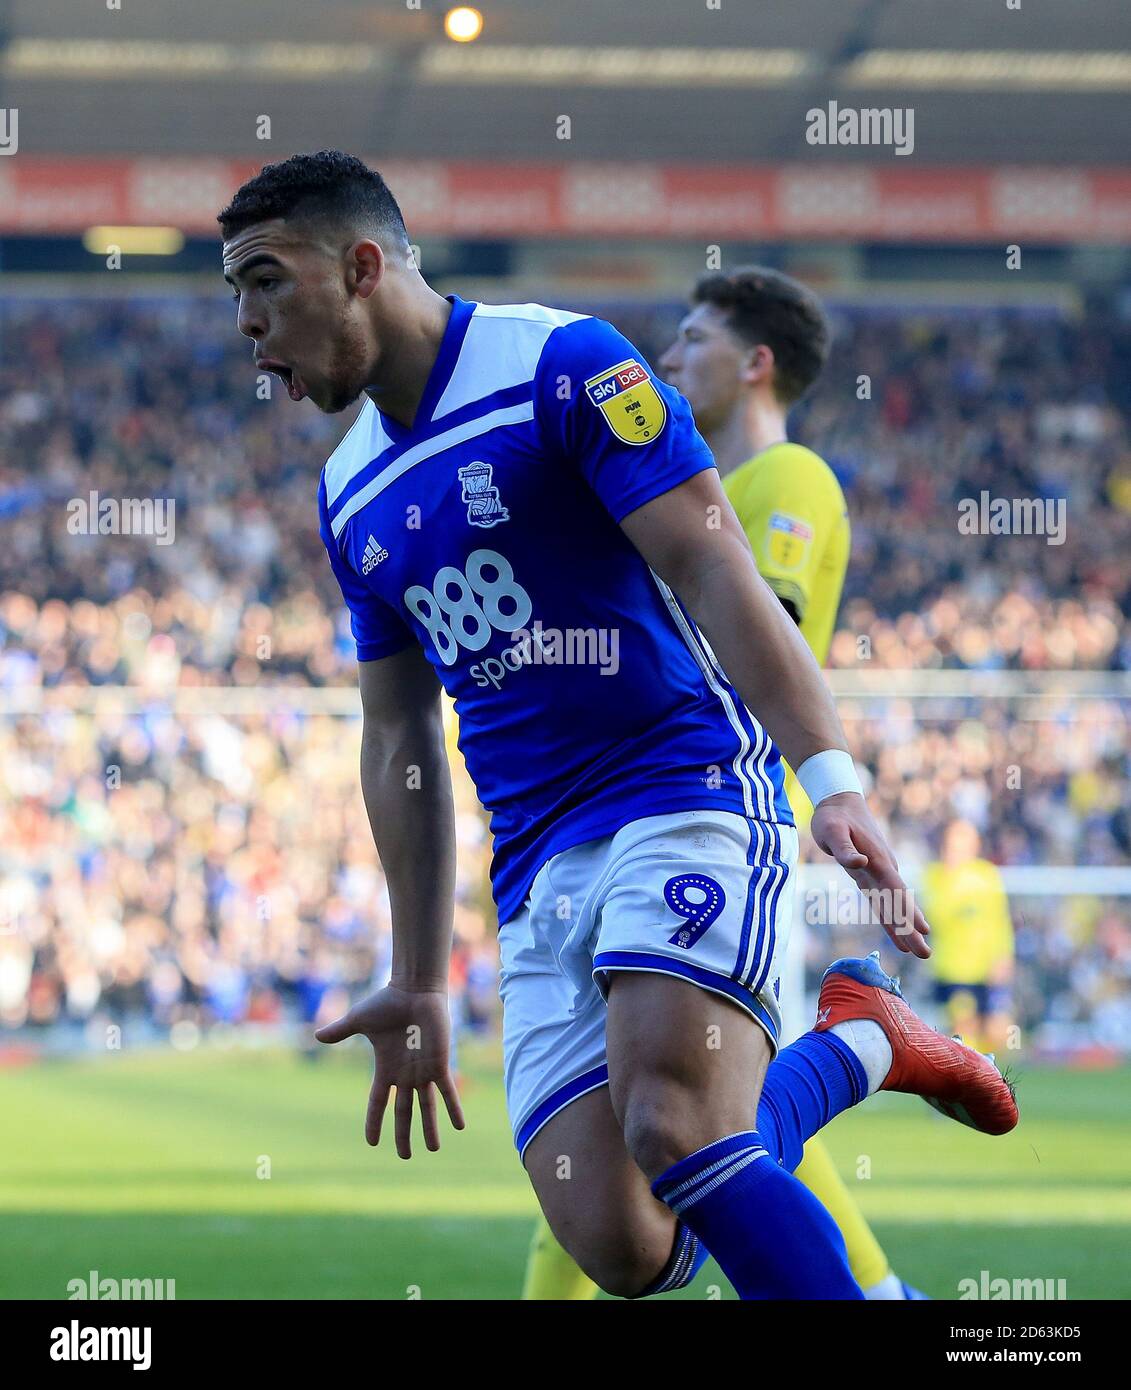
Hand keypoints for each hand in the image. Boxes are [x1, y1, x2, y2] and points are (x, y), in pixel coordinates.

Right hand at [315, 985, 465, 1157]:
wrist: (414, 990)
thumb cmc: (387, 1002)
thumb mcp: (359, 1020)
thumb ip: (341, 1031)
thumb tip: (316, 1036)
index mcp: (386, 1069)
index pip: (378, 1103)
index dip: (374, 1122)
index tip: (372, 1142)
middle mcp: (405, 1075)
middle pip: (403, 1112)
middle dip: (404, 1134)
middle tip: (405, 1156)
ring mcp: (423, 1071)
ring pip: (426, 1107)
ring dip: (430, 1128)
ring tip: (433, 1148)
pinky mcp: (440, 1063)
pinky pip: (447, 1091)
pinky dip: (453, 1108)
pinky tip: (460, 1126)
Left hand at [810, 793, 930, 958]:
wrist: (840, 802)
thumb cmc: (832, 816)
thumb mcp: (832, 830)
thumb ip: (844, 848)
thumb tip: (860, 863)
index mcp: (877, 860)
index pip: (894, 892)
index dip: (906, 913)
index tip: (921, 932)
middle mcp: (883, 868)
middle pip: (900, 903)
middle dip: (912, 929)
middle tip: (926, 954)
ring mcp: (879, 872)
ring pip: (894, 904)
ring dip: (905, 927)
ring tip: (918, 950)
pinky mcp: (870, 874)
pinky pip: (883, 901)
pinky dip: (891, 917)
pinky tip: (898, 933)